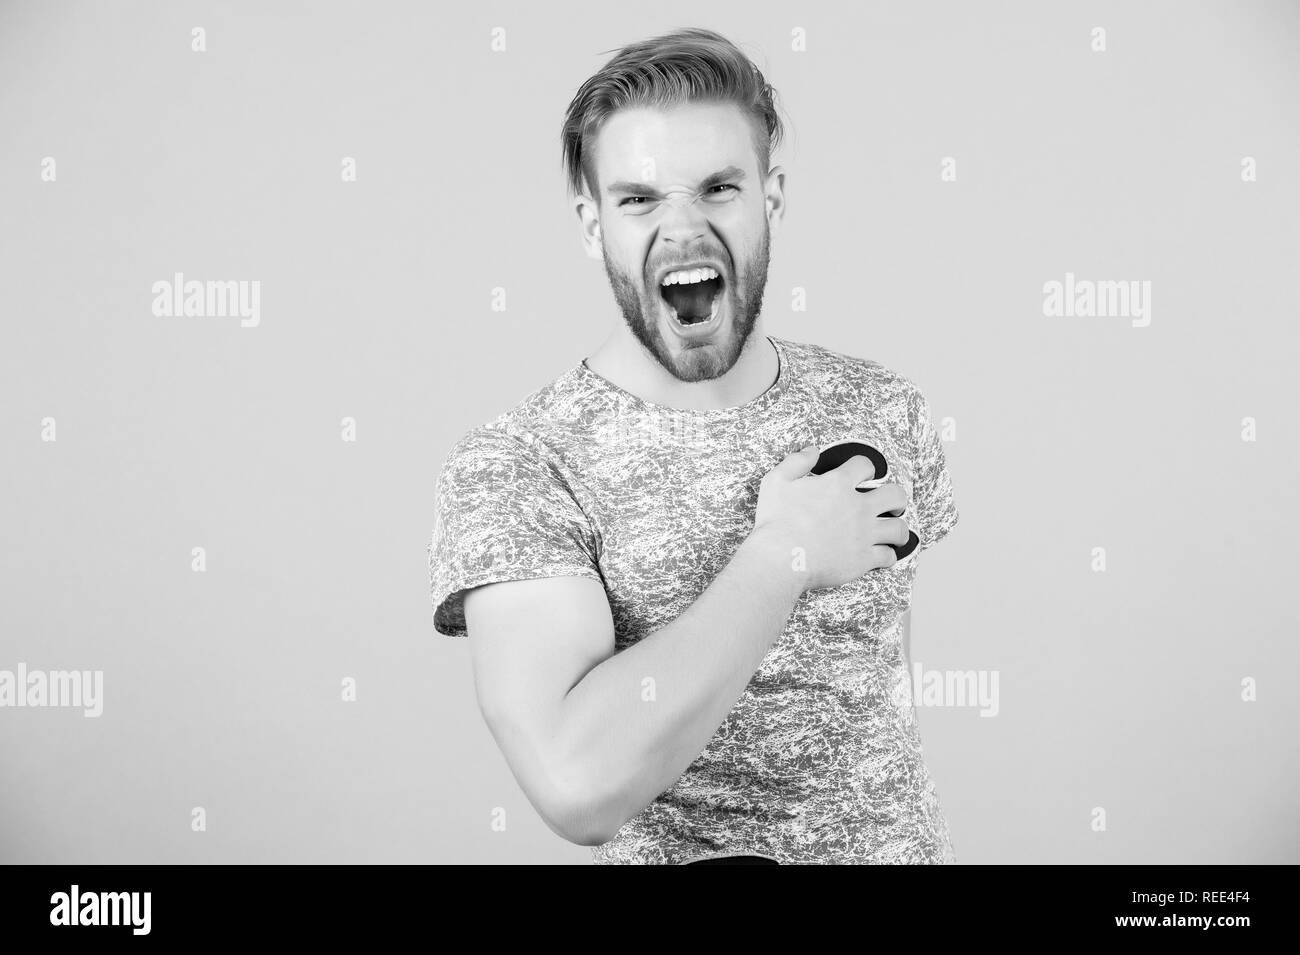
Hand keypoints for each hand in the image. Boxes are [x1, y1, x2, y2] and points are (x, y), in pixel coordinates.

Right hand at [750, 445, 910, 590]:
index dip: (865, 468)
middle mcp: (858, 507)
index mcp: (839, 484)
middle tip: (889, 505)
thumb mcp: (776, 481)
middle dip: (895, 499)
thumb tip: (812, 450)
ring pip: (899, 529)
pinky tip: (880, 555)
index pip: (865, 465)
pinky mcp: (863, 559)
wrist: (781, 559)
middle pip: (896, 496)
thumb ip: (796, 461)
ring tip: (891, 531)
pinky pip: (888, 557)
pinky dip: (887, 556)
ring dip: (897, 529)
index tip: (862, 475)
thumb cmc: (776, 521)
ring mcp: (864, 534)